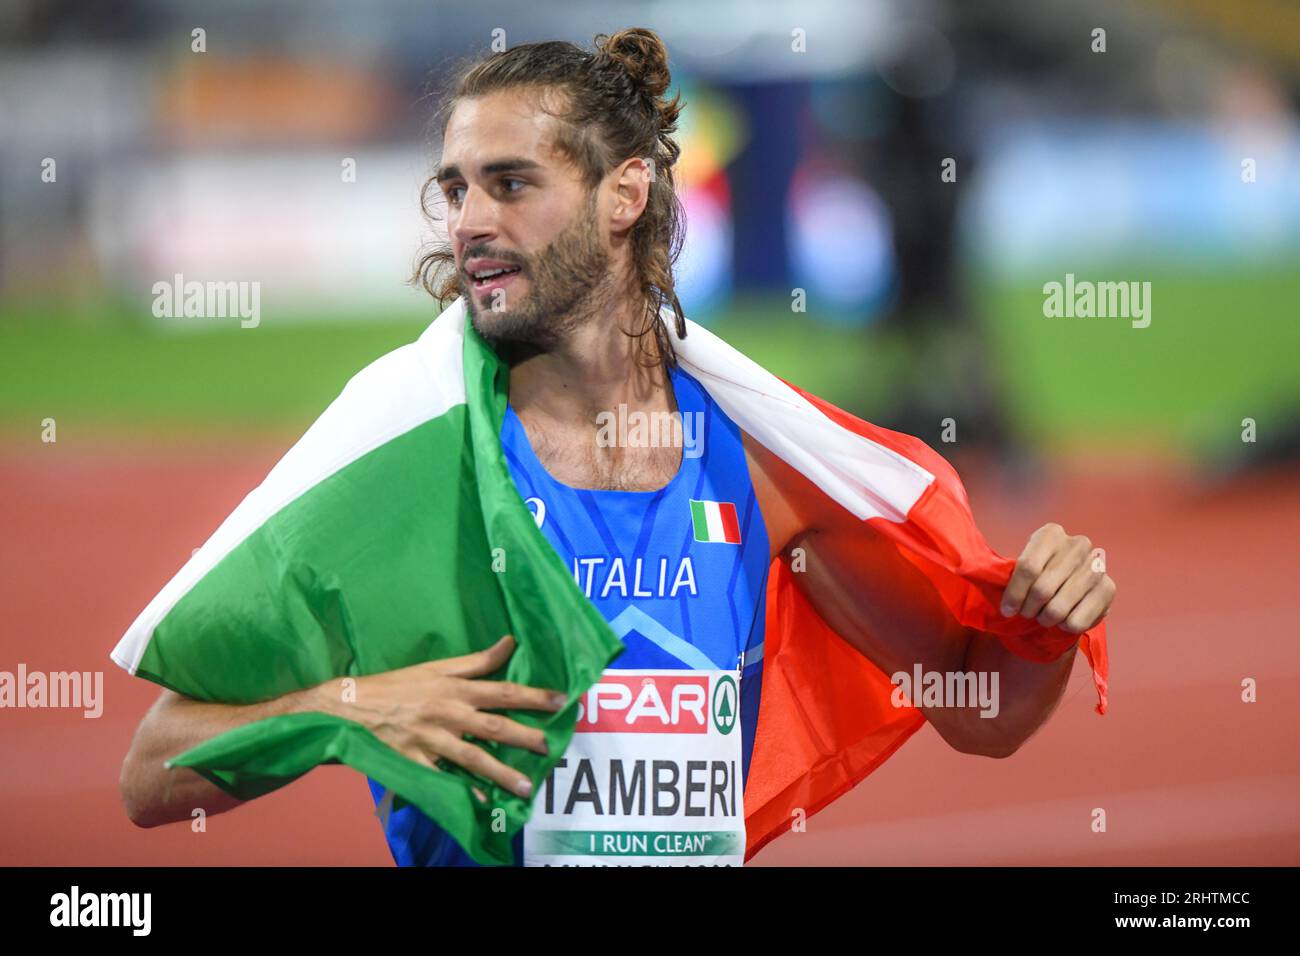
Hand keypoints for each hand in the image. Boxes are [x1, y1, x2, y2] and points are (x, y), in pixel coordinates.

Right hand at [328, 635, 565, 799]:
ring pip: (472, 757)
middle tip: (550, 748)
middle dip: (525, 737)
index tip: (561, 700)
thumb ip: (476, 660)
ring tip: (526, 787)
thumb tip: (509, 643)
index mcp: (454, 688)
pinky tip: (482, 802)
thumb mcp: (436, 666)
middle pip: (493, 726)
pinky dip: (461, 791)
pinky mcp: (414, 761)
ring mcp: (431, 739)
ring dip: (501, 772)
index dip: (533, 695)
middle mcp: (447, 713)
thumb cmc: (398, 684)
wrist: (349, 705)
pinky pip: (443, 779)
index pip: (502, 691)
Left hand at [999, 523, 1115, 634]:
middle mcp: (1077, 545)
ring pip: (1057, 607)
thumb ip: (1013, 578)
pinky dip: (1064, 627)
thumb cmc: (1042, 572)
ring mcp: (1095, 566)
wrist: (1075, 579)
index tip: (1007, 610)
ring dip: (1045, 619)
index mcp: (1051, 534)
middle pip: (1042, 589)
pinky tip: (1063, 621)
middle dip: (1028, 609)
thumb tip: (1006, 607)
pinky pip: (1076, 621)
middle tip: (1026, 614)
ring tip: (1043, 618)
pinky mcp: (1108, 588)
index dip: (1014, 594)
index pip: (1028, 568)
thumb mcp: (1026, 565)